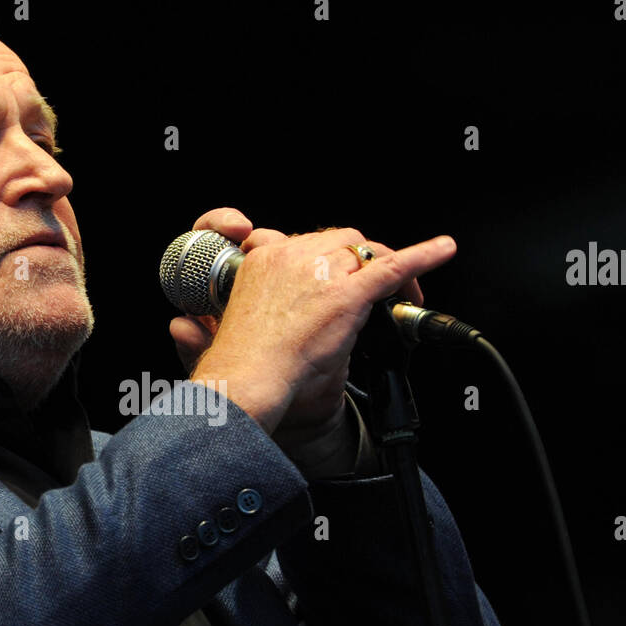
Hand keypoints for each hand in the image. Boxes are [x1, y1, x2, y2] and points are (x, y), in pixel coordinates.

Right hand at [169, 208, 450, 439]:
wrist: (244, 383)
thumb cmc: (232, 368)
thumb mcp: (215, 333)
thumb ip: (203, 324)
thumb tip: (180, 325)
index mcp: (260, 261)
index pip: (301, 243)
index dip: (320, 259)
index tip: (326, 278)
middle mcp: (290, 255)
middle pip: (338, 242)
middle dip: (358, 262)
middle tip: (371, 292)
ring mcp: (320, 273)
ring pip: (364, 252)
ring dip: (385, 267)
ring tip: (403, 293)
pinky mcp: (347, 295)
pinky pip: (393, 267)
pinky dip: (423, 256)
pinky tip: (444, 249)